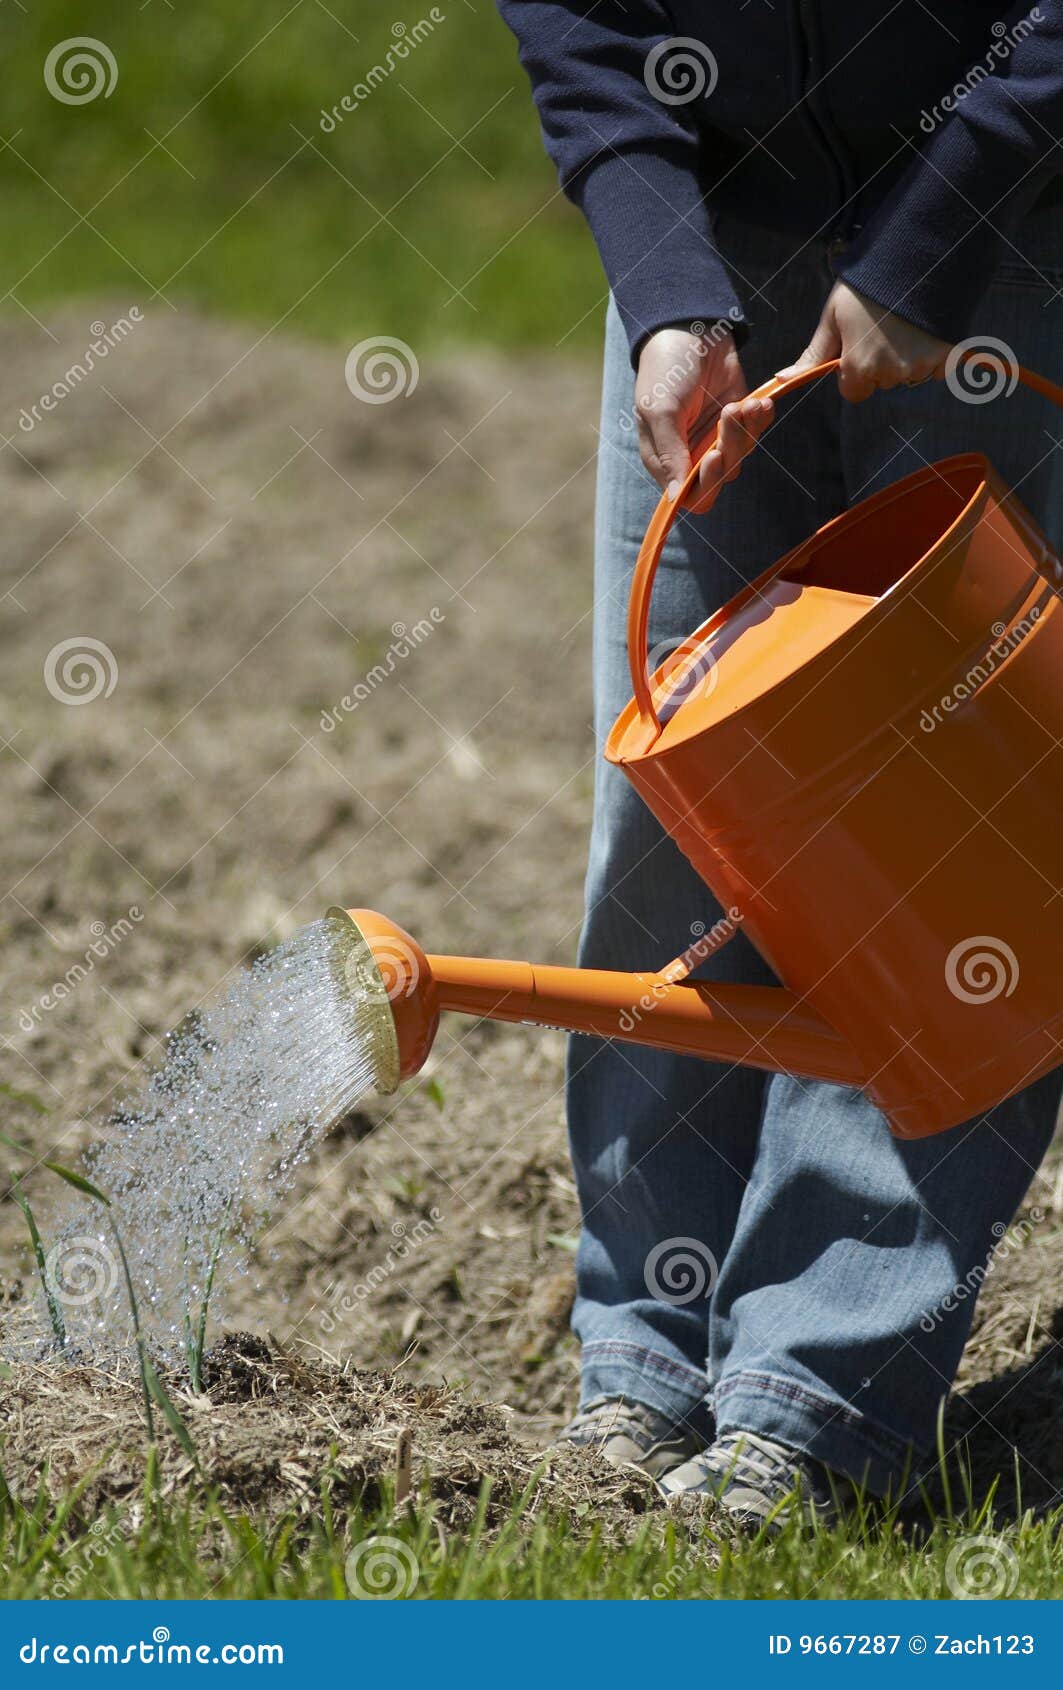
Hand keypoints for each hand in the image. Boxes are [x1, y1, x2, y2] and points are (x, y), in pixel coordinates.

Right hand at [635, 325, 773, 512]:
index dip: (706, 483)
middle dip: (730, 448)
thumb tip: (674, 500)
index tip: (714, 454)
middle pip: (720, 478)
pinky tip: (758, 401)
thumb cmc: (665, 369)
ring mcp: (716, 437)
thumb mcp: (660, 410)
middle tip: (729, 414)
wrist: (690, 329)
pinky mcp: (738, 419)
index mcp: (666, 458)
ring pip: (741, 456)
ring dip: (745, 429)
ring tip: (742, 401)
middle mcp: (691, 454)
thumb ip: (669, 454)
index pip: (691, 496)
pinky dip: (760, 418)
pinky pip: (755, 432)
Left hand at [778, 281, 950, 401]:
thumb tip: (783, 378)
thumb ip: (814, 354)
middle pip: (881, 382)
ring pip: (907, 375)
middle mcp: (890, 373)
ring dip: (905, 358)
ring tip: (902, 324)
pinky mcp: (945, 356)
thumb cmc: (866, 286)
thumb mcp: (833, 317)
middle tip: (881, 327)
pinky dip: (931, 354)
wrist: (913, 258)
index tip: (858, 347)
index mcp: (859, 367)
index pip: (854, 392)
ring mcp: (920, 366)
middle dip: (879, 363)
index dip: (853, 372)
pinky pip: (935, 369)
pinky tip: (923, 329)